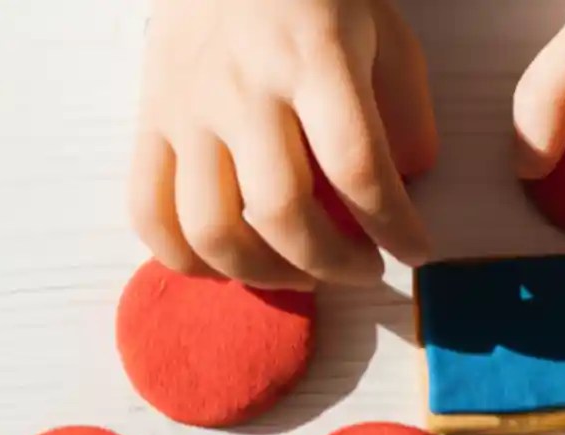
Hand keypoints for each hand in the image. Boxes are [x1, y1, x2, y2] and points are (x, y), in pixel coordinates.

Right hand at [130, 0, 436, 289]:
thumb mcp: (384, 30)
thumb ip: (406, 108)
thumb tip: (409, 183)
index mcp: (315, 60)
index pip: (358, 168)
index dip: (394, 227)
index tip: (416, 250)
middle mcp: (245, 89)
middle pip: (282, 211)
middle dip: (335, 262)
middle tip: (365, 268)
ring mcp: (188, 109)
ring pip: (211, 228)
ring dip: (264, 273)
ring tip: (301, 273)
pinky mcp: (149, 120)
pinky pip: (149, 212)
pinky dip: (186, 260)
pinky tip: (231, 265)